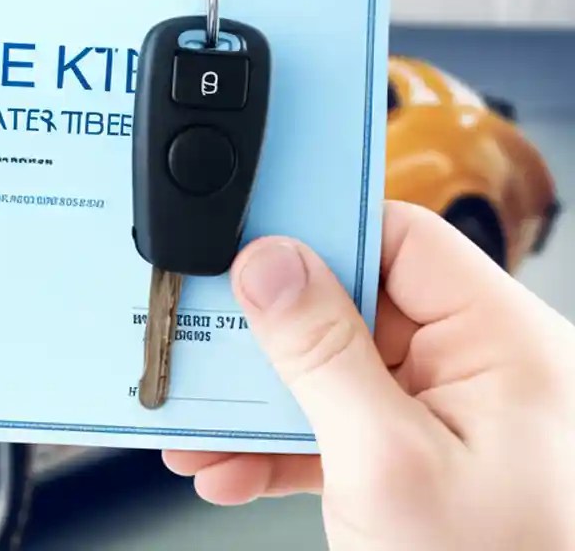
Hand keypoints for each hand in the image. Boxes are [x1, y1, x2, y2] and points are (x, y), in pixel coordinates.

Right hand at [163, 201, 574, 550]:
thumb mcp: (386, 462)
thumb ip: (323, 355)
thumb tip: (269, 265)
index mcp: (502, 342)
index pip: (400, 240)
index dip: (318, 235)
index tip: (243, 248)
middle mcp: (481, 368)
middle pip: (353, 307)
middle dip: (268, 338)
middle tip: (204, 346)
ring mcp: (451, 418)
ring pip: (335, 373)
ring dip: (262, 404)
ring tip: (202, 428)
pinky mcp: (422, 461)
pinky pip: (341, 428)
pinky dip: (283, 448)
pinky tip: (232, 467)